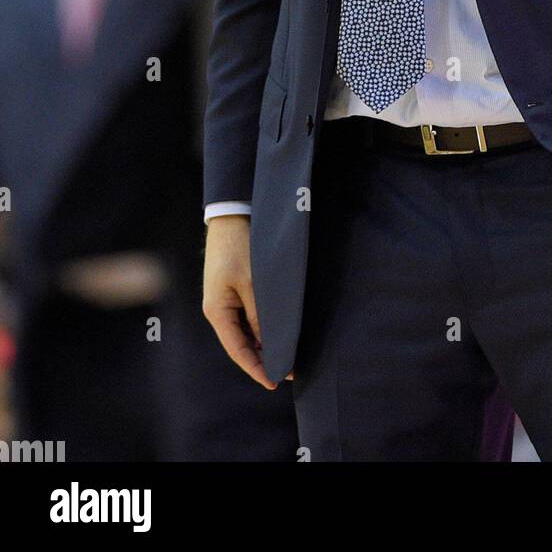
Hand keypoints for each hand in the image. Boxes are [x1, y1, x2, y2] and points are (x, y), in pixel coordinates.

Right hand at [203, 216, 294, 387]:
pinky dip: (261, 328)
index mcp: (216, 311)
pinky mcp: (231, 290)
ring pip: (245, 331)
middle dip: (263, 359)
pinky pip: (246, 317)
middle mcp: (217, 309)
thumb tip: (270, 343)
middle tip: (289, 372)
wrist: (232, 214)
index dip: (257, 368)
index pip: (238, 350)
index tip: (275, 382)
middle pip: (241, 344)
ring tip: (286, 356)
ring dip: (263, 344)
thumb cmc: (241, 246)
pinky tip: (277, 333)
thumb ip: (261, 314)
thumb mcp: (254, 283)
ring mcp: (223, 300)